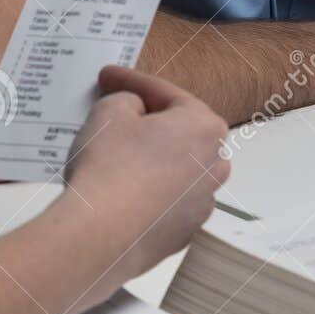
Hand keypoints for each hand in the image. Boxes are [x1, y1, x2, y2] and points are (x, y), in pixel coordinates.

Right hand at [63, 66, 229, 287]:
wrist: (100, 236)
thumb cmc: (109, 170)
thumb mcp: (109, 111)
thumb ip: (127, 98)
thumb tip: (134, 109)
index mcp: (204, 126)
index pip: (164, 94)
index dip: (130, 81)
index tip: (109, 77)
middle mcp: (214, 164)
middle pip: (178, 131)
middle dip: (148, 121)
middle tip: (115, 113)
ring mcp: (202, 202)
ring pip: (175, 168)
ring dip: (151, 157)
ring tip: (114, 154)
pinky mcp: (184, 231)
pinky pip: (166, 200)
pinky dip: (148, 191)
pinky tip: (120, 189)